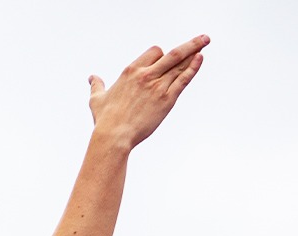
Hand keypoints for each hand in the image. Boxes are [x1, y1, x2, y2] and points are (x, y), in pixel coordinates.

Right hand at [88, 35, 208, 148]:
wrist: (114, 136)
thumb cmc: (105, 119)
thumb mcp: (97, 99)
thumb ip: (97, 85)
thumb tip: (92, 78)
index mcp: (131, 71)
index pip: (154, 52)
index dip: (161, 54)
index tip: (165, 59)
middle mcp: (146, 75)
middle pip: (172, 53)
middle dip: (190, 44)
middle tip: (203, 38)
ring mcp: (158, 86)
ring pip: (180, 64)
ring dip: (195, 51)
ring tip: (205, 41)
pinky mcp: (166, 99)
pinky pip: (183, 79)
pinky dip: (193, 68)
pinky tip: (200, 59)